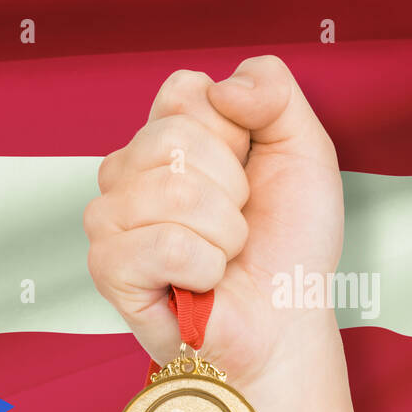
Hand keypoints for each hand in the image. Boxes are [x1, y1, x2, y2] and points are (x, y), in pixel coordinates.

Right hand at [84, 56, 343, 388]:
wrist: (286, 322)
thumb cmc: (288, 246)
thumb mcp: (304, 149)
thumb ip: (273, 92)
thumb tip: (220, 89)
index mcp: (165, 138)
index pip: (182, 92)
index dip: (233, 133)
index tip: (247, 172)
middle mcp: (126, 174)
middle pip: (171, 138)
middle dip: (231, 188)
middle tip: (236, 225)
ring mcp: (109, 221)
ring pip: (171, 192)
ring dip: (223, 233)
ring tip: (221, 257)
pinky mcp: (107, 268)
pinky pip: (163, 244)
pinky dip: (203, 267)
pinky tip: (199, 283)